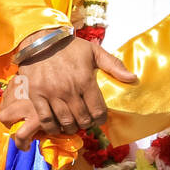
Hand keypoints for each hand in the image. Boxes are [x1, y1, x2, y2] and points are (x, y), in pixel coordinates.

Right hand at [0, 36, 137, 150]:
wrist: (40, 42)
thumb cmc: (69, 47)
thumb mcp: (94, 52)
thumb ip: (114, 65)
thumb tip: (133, 78)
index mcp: (85, 80)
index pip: (98, 110)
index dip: (101, 119)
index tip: (99, 119)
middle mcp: (69, 90)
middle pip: (82, 119)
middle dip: (87, 124)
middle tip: (86, 122)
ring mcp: (51, 94)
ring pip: (65, 121)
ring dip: (71, 128)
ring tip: (73, 126)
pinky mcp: (36, 96)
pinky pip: (45, 119)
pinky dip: (52, 127)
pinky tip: (56, 127)